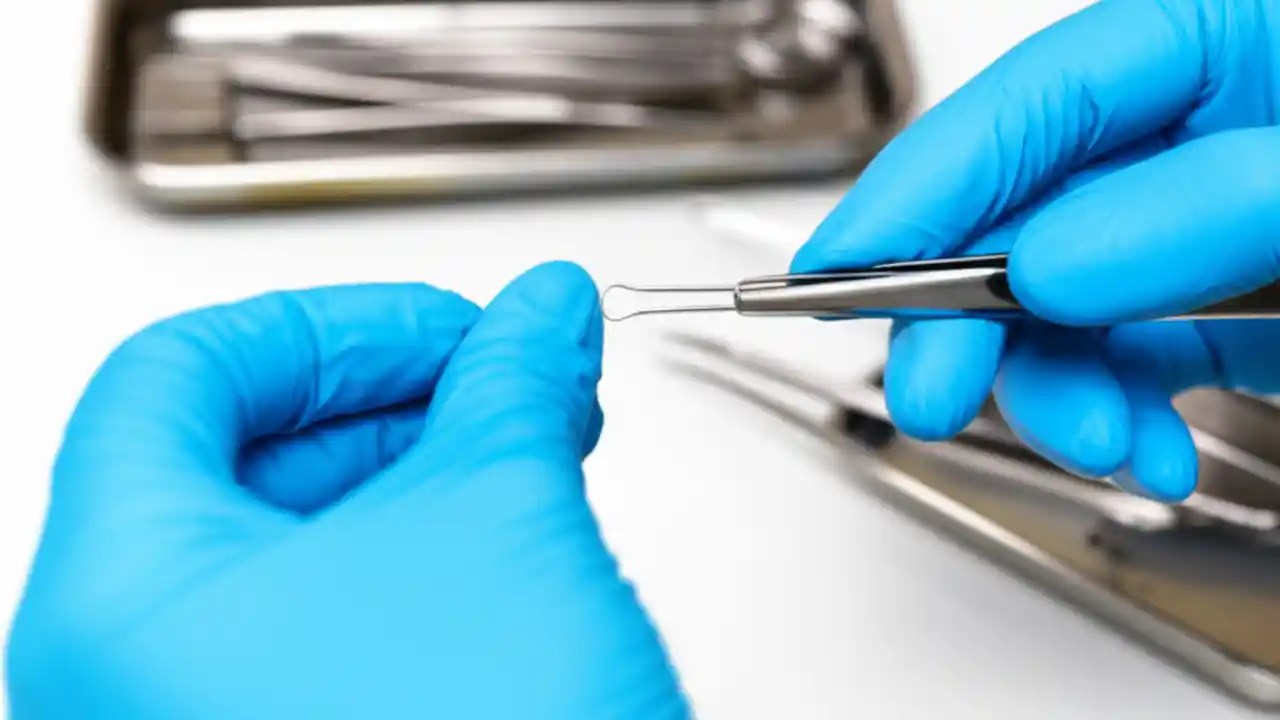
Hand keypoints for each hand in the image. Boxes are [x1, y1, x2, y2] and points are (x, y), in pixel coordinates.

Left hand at [7, 263, 688, 718]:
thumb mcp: (499, 526)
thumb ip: (511, 386)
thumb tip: (538, 315)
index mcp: (121, 605)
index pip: (174, 377)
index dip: (324, 326)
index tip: (435, 321)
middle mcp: (135, 679)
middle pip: (239, 457)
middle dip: (396, 393)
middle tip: (499, 368)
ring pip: (299, 544)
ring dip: (423, 469)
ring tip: (529, 439)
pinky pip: (334, 621)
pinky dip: (421, 553)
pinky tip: (507, 528)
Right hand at [792, 0, 1279, 500]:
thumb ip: (1192, 213)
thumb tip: (1043, 265)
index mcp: (1206, 44)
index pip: (1020, 109)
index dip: (913, 192)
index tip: (832, 271)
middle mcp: (1186, 135)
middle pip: (1016, 216)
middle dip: (968, 318)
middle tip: (934, 391)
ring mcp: (1190, 229)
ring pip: (1055, 307)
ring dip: (1056, 392)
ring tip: (1100, 440)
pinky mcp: (1211, 306)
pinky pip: (1126, 361)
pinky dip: (1120, 419)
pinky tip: (1148, 450)